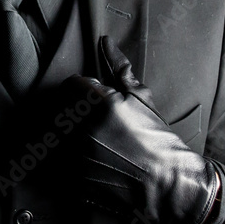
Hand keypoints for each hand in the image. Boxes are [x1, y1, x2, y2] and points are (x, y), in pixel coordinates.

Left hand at [60, 36, 222, 223]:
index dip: (84, 90)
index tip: (96, 102)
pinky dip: (71, 157)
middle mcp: (81, 128)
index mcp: (97, 103)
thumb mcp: (141, 98)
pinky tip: (94, 161)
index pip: (70, 84)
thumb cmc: (157, 137)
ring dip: (71, 134)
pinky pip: (59, 159)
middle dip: (76, 111)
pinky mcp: (72, 179)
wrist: (167, 183)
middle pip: (61, 108)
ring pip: (57, 133)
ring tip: (98, 143)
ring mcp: (74, 155)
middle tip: (99, 123)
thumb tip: (104, 41)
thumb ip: (118, 67)